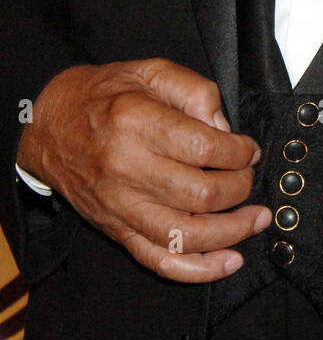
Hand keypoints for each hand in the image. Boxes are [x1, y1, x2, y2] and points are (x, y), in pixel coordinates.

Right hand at [16, 58, 269, 282]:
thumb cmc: (105, 95)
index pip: (204, 147)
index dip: (238, 151)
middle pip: (201, 194)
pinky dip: (198, 269)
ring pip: (186, 235)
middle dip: (240, 188)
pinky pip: (159, 260)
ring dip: (231, 232)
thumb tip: (225, 129)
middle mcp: (126, 167)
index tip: (248, 149)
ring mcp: (120, 205)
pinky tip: (228, 261)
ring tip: (256, 219)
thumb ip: (194, 91)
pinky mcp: (116, 230)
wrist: (50, 127)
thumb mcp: (150, 70)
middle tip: (249, 176)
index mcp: (135, 121)